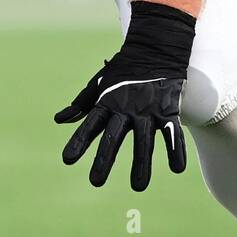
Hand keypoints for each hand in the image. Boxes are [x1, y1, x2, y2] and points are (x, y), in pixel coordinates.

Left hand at [56, 68, 185, 189]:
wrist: (154, 49)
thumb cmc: (123, 71)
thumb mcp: (98, 85)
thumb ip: (81, 104)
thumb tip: (59, 120)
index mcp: (107, 103)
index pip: (90, 125)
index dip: (79, 141)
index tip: (67, 160)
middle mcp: (126, 108)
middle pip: (114, 136)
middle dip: (104, 159)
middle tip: (95, 182)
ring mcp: (148, 109)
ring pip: (144, 140)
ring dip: (141, 164)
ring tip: (137, 187)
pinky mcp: (168, 109)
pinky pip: (172, 132)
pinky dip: (176, 149)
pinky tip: (176, 169)